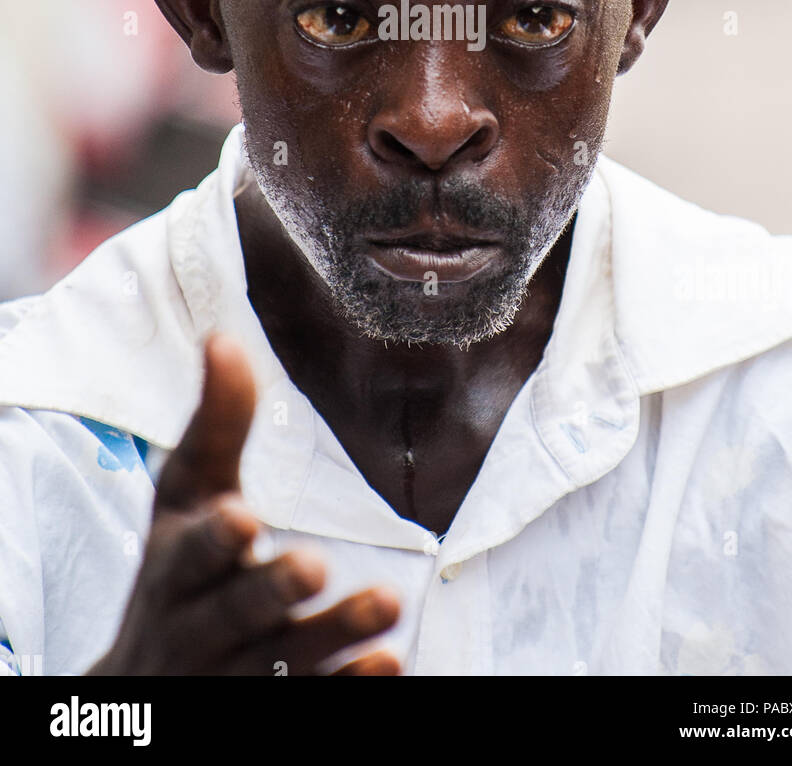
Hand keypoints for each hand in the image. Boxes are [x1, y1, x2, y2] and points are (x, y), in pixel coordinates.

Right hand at [85, 333, 399, 674]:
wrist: (147, 691)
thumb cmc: (180, 568)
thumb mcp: (187, 497)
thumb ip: (215, 425)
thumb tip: (224, 336)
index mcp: (173, 568)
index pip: (188, 556)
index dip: (212, 541)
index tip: (243, 516)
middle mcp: (198, 628)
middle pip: (233, 613)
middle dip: (269, 590)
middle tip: (312, 563)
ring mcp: (235, 678)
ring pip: (281, 664)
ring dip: (332, 634)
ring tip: (388, 601)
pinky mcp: (270, 709)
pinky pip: (310, 705)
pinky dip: (348, 686)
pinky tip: (390, 661)